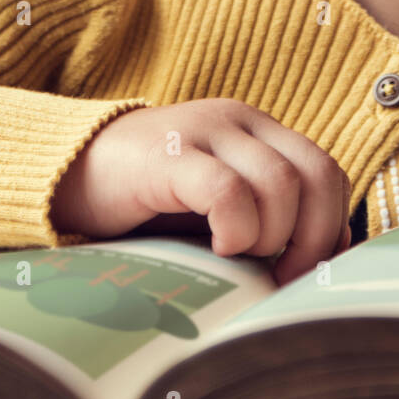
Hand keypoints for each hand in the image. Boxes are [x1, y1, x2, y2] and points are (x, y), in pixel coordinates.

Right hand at [51, 99, 352, 285]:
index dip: (331, 225)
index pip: (326, 172)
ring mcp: (205, 132)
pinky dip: (236, 227)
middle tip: (281, 276)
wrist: (67, 175)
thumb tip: (326, 258)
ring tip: (239, 258)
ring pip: (279, 183)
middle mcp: (241, 122)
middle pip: (315, 175)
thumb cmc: (149, 204)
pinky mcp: (169, 155)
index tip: (309, 269)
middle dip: (311, 237)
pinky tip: (218, 247)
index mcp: (261, 132)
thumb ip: (269, 218)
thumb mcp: (219, 208)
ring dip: (271, 236)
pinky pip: (227, 189)